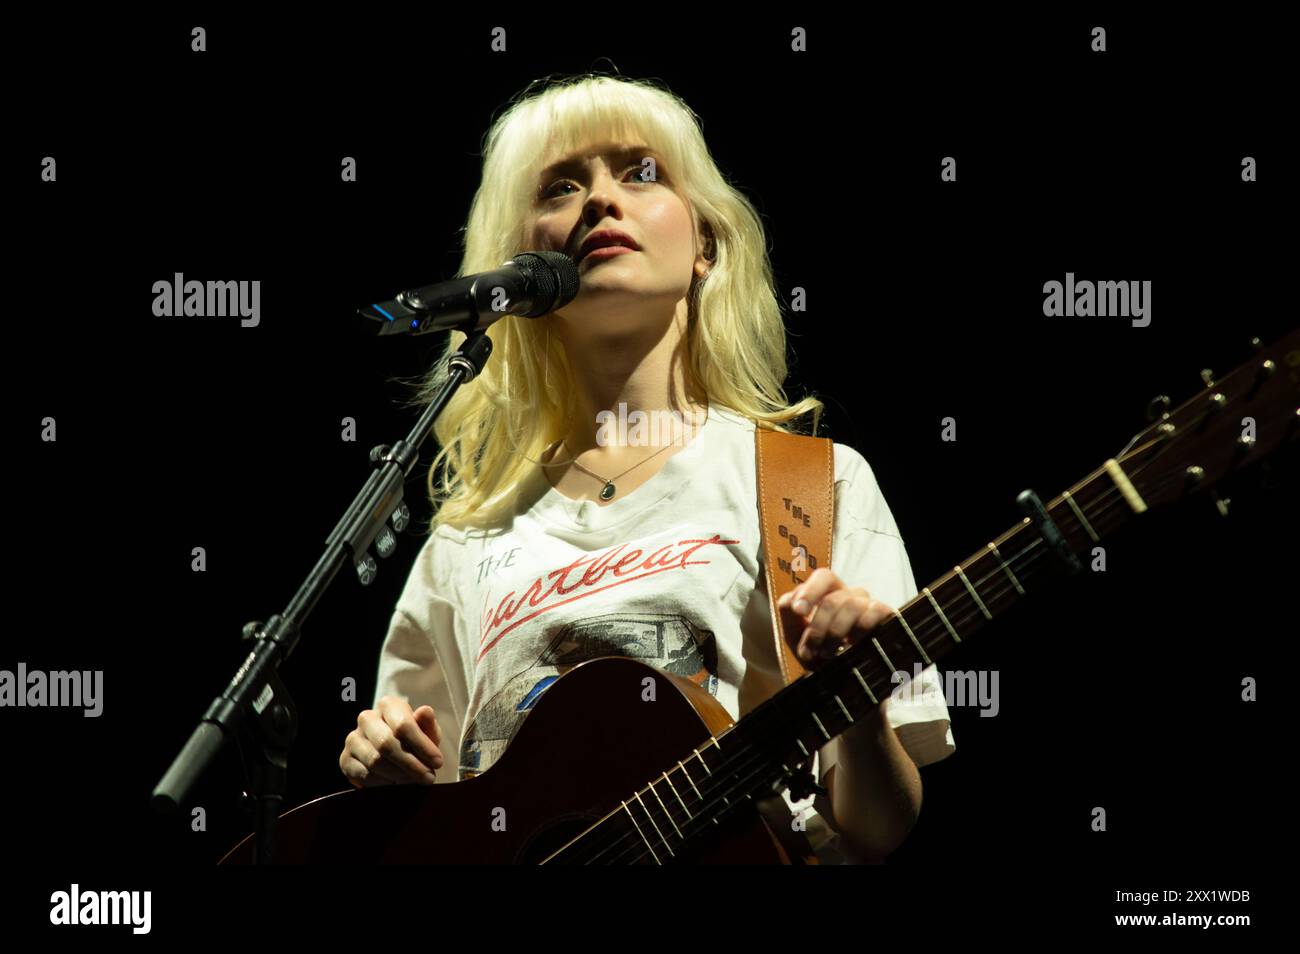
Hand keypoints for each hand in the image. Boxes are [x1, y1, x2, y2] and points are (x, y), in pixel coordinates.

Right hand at [339, 695, 444, 788]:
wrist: (397, 759)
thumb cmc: (415, 742)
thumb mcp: (428, 733)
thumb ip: (428, 724)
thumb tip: (424, 711)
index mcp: (388, 705)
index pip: (403, 725)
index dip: (422, 746)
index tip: (438, 763)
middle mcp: (367, 718)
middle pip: (386, 744)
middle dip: (411, 764)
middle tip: (428, 778)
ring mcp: (353, 739)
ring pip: (375, 761)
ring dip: (399, 776)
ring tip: (414, 782)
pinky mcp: (345, 759)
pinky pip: (364, 775)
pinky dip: (384, 784)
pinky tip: (396, 785)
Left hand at [777, 567, 896, 673]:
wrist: (843, 684)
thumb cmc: (819, 655)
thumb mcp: (796, 637)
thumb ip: (788, 616)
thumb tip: (791, 601)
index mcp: (830, 593)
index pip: (824, 577)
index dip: (810, 591)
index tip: (799, 611)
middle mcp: (851, 595)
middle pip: (833, 598)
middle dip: (817, 627)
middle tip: (810, 652)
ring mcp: (869, 605)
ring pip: (851, 606)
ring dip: (834, 633)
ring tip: (827, 655)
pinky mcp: (885, 618)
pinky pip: (873, 612)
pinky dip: (858, 631)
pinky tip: (852, 647)